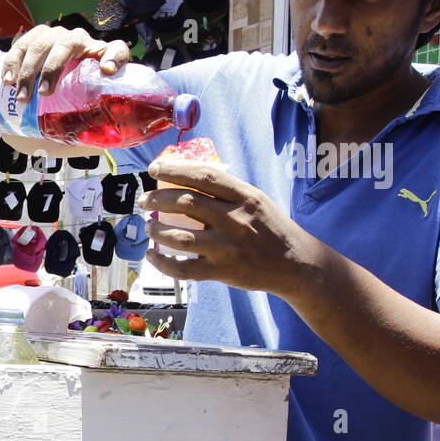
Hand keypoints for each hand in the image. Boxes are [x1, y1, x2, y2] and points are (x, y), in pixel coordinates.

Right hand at [2, 24, 131, 102]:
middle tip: (43, 94)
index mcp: (99, 54)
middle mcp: (76, 38)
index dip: (115, 57)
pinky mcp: (31, 39)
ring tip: (22, 97)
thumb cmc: (73, 93)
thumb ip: (99, 113)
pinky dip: (12, 63)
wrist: (53, 82)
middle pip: (67, 44)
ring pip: (39, 45)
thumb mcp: (89, 102)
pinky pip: (20, 47)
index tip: (107, 71)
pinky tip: (7, 80)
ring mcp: (51, 36)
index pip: (116, 50)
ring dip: (28, 70)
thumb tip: (101, 128)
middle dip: (52, 68)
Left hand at [136, 158, 327, 300]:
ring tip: (149, 224)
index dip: (174, 169)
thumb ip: (227, 191)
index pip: (204, 176)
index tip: (154, 168)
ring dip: (157, 229)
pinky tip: (152, 254)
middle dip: (157, 198)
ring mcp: (227, 248)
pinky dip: (162, 262)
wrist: (295, 264)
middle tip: (144, 199)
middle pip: (186, 203)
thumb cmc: (270, 228)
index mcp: (244, 197)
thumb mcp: (256, 200)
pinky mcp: (221, 272)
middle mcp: (235, 220)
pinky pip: (183, 268)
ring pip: (180, 237)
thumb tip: (187, 177)